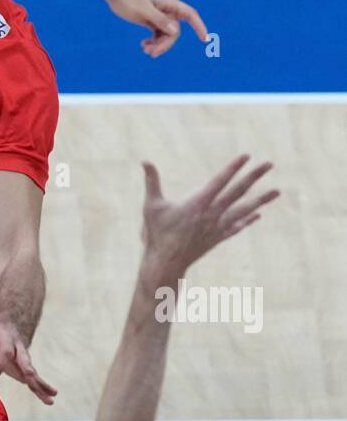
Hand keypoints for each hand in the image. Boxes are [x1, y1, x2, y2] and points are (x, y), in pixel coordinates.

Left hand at [0, 287, 55, 404]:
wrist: (5, 331)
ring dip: (41, 384)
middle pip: (23, 360)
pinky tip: (50, 400)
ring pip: (33, 373)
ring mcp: (22, 360)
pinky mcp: (24, 369)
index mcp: (5, 341)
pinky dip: (42, 389)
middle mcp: (17, 350)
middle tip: (31, 376)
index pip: (3, 353)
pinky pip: (35, 380)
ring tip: (51, 397)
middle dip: (27, 368)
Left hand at [103, 0, 207, 57]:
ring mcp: (160, 16)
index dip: (199, 26)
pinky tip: (144, 45)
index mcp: (169, 3)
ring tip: (145, 50)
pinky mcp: (152, 20)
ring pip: (166, 35)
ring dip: (158, 45)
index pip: (190, 15)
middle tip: (151, 53)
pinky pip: (158, 34)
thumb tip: (175, 31)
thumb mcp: (142, 10)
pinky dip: (153, 41)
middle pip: (175, 31)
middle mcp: (167, 10)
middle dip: (165, 44)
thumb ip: (158, 19)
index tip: (205, 39)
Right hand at [141, 155, 279, 279]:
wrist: (165, 264)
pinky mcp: (217, 238)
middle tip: (269, 163)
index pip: (220, 181)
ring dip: (261, 199)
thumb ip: (151, 182)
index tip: (247, 156)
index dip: (233, 167)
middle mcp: (212, 214)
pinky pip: (237, 226)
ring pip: (243, 210)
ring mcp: (217, 227)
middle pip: (238, 192)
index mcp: (198, 204)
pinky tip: (258, 215)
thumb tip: (144, 161)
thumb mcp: (151, 206)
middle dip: (254, 176)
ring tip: (277, 191)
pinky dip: (248, 219)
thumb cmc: (157, 234)